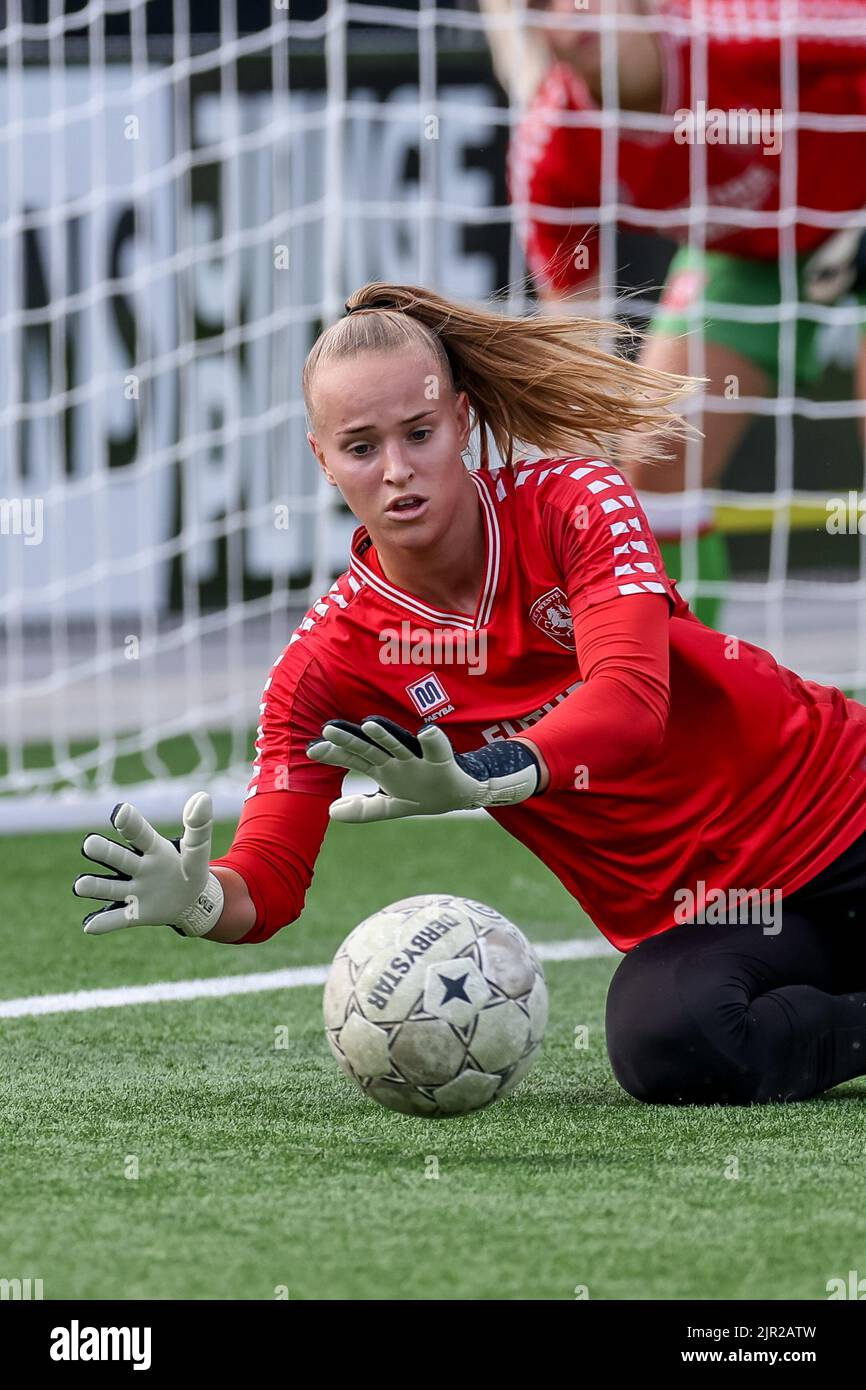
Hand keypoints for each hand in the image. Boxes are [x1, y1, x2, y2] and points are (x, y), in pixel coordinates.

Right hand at [72, 793, 223, 935]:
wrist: (190, 900)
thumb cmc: (190, 868)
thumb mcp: (198, 850)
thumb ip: (199, 827)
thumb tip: (202, 797)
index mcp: (153, 848)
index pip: (141, 834)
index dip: (132, 823)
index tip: (120, 812)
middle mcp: (137, 867)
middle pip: (120, 858)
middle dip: (105, 852)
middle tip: (89, 844)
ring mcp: (133, 891)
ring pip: (112, 888)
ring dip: (96, 886)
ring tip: (80, 885)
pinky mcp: (134, 914)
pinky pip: (118, 919)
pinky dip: (104, 923)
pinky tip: (89, 926)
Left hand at [306, 716, 538, 823]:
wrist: (461, 794)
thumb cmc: (424, 793)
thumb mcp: (392, 806)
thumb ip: (364, 809)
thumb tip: (331, 812)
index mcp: (384, 767)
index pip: (354, 758)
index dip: (335, 754)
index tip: (312, 750)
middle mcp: (397, 758)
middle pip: (370, 747)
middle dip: (350, 740)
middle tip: (327, 729)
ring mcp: (418, 758)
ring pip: (399, 744)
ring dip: (385, 734)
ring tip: (369, 724)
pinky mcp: (442, 760)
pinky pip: (437, 748)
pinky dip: (433, 739)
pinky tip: (427, 730)